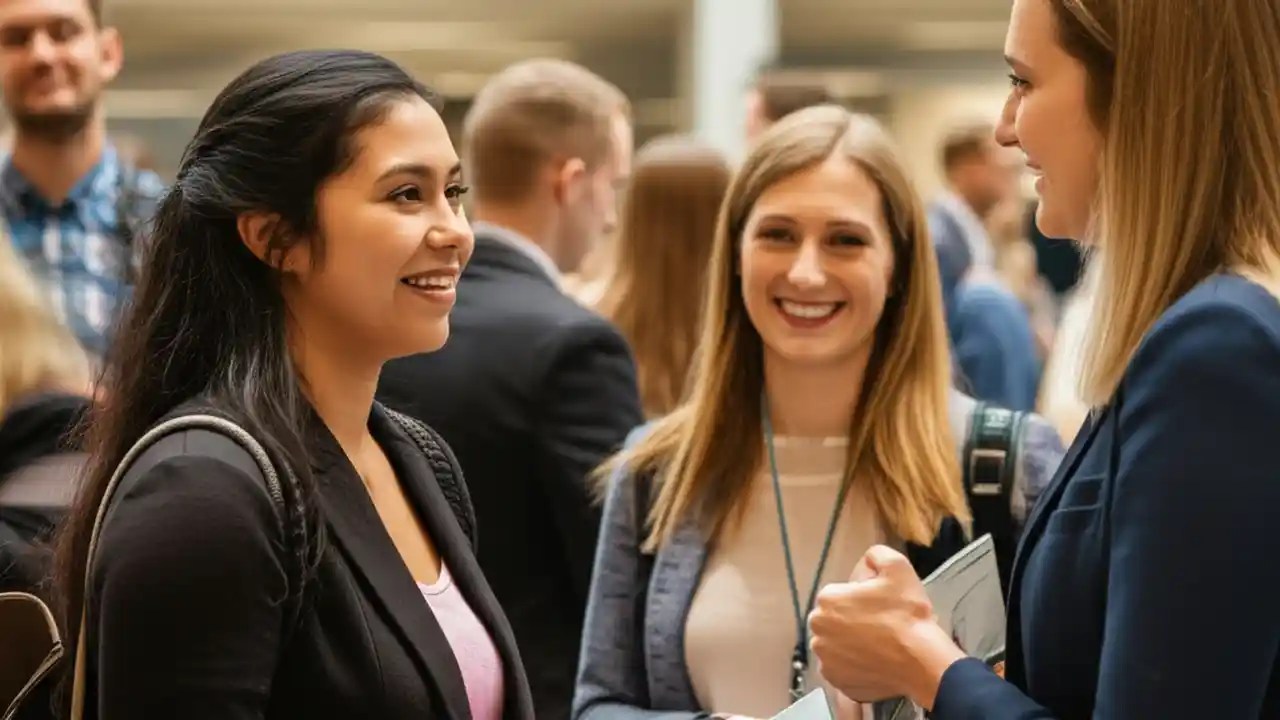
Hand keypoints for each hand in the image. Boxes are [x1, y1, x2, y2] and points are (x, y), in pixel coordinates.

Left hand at [807, 545, 965, 708]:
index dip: (858, 598)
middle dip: (850, 621)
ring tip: (877, 644)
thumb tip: (868, 559)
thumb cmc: (907, 614)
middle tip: (879, 625)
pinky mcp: (838, 682)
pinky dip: (854, 666)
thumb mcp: (897, 567)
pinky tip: (874, 661)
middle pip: (833, 620)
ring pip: (836, 646)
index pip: (838, 594)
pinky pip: (842, 669)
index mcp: (827, 601)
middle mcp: (818, 632)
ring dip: (850, 644)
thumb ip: (877, 555)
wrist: (922, 660)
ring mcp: (826, 660)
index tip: (878, 605)